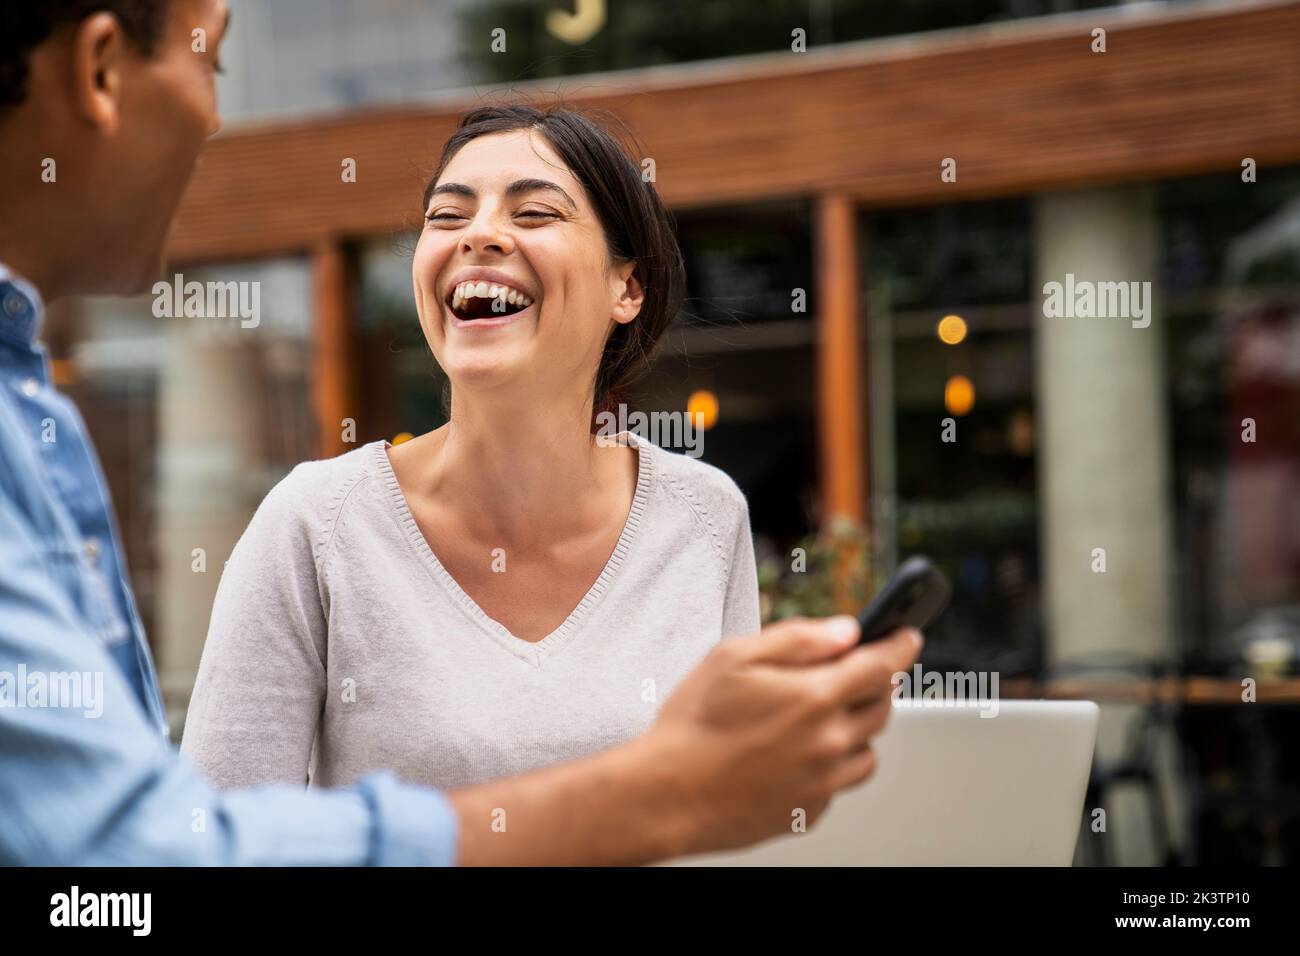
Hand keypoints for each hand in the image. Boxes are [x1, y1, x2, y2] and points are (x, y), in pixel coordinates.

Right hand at [646, 616, 922, 856]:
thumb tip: (845, 631)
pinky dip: (830, 763)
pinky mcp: (810, 810)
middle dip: (874, 684)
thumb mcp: (735, 656)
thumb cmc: (693, 723)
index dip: (900, 645)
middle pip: (882, 706)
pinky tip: (793, 752)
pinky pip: (839, 782)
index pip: (882, 665)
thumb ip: (798, 638)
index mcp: (815, 697)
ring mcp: (823, 781)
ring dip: (855, 727)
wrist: (667, 793)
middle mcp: (829, 742)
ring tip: (813, 717)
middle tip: (846, 673)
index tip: (908, 636)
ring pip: (867, 749)